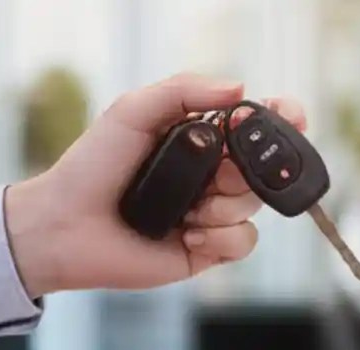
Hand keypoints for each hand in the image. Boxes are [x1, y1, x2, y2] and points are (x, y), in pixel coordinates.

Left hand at [3, 73, 308, 297]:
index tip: (292, 115)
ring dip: (223, 207)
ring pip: (254, 207)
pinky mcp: (209, 251)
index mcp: (200, 140)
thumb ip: (184, 90)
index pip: (256, 127)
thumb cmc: (93, 166)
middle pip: (262, 169)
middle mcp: (211, 176)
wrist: (67, 226)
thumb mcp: (133, 112)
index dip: (282, 119)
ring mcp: (212, 214)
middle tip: (214, 176)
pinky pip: (244, 242)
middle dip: (242, 172)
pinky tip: (186, 237)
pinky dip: (219, 238)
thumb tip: (241, 88)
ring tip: (187, 212)